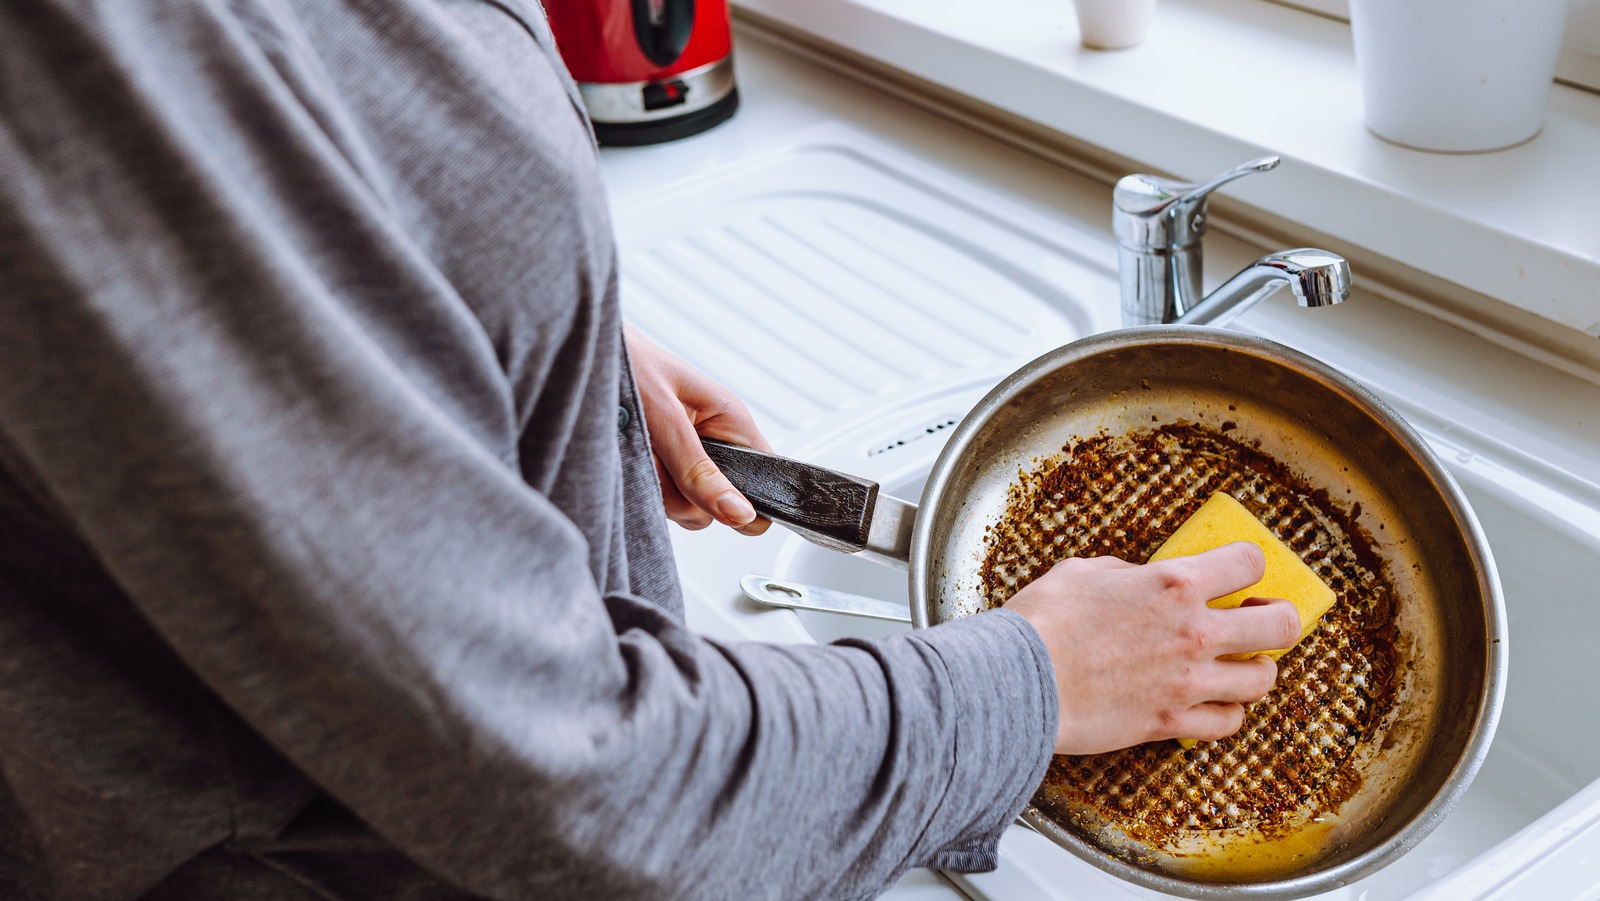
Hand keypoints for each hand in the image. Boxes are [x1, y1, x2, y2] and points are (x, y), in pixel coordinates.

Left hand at [624, 325, 772, 534]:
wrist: (587, 355)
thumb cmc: (629, 365)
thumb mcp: (665, 419)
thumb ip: (699, 471)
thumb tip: (740, 513)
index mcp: (731, 421)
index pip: (766, 476)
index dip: (750, 502)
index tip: (715, 502)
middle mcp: (715, 443)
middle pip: (720, 504)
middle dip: (686, 497)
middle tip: (658, 462)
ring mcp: (688, 459)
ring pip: (688, 507)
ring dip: (657, 490)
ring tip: (638, 451)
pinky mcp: (663, 468)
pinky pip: (662, 499)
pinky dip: (642, 488)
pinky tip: (630, 460)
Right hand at [1004, 542, 1301, 754]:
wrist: (1018, 680)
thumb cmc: (1042, 623)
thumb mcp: (1082, 572)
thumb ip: (1124, 574)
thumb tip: (1135, 580)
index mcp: (1173, 584)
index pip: (1248, 562)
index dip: (1250, 563)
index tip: (1241, 572)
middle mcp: (1193, 632)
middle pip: (1279, 624)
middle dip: (1277, 618)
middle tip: (1260, 618)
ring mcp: (1187, 682)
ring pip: (1261, 680)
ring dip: (1254, 670)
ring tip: (1240, 665)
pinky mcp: (1170, 722)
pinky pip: (1226, 723)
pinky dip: (1224, 713)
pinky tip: (1212, 703)